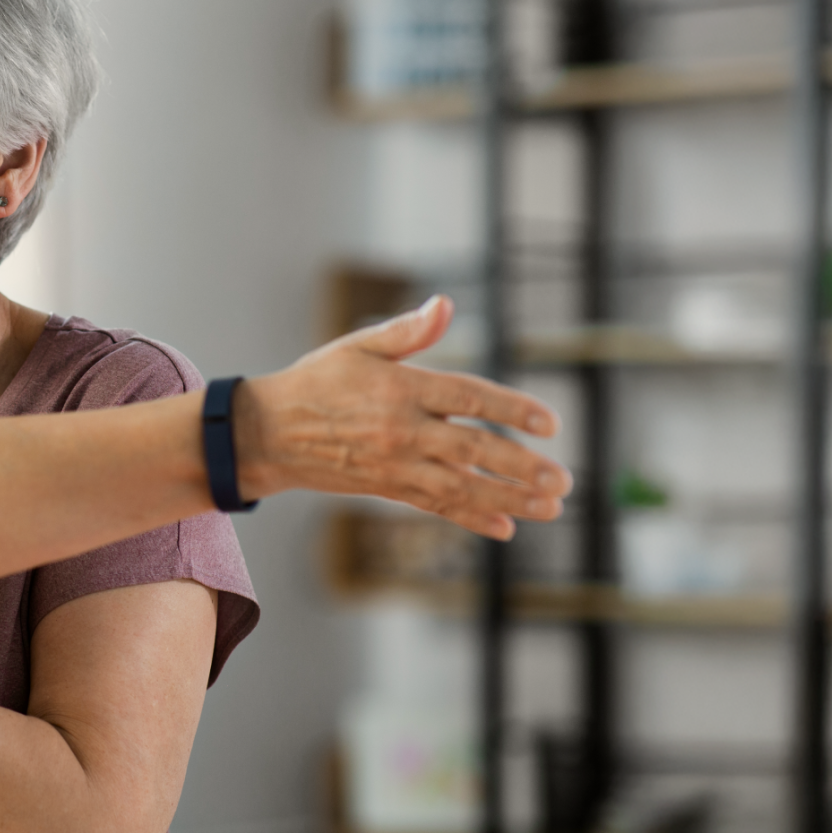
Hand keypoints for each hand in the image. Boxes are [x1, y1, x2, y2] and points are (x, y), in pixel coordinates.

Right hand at [241, 295, 571, 539]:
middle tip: (563, 480)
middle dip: (522, 467)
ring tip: (550, 507)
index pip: (469, 398)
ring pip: (461, 487)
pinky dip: (471, 518)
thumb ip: (408, 331)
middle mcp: (402, 430)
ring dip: (509, 499)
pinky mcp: (386, 488)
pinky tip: (505, 528)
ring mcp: (395, 464)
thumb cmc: (317, 381)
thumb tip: (445, 305)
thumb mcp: (358, 346)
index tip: (550, 424)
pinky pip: (435, 506)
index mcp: (401, 388)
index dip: (512, 410)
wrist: (268, 432)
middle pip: (473, 450)